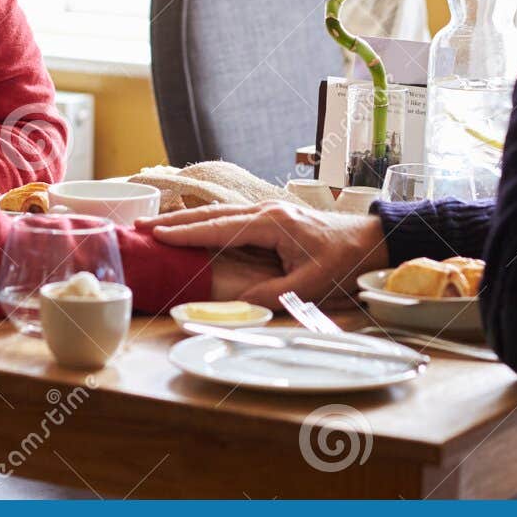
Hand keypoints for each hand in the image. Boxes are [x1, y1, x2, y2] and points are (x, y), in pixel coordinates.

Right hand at [139, 201, 390, 307]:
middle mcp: (266, 211)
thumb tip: (235, 304)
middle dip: (176, 221)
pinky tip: (193, 227)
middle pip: (212, 215)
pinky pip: (232, 218)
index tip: (155, 235)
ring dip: (188, 220)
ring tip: (157, 225)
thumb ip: (272, 295)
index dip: (186, 233)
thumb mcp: (311, 285)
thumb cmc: (346, 262)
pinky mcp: (274, 219)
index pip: (219, 228)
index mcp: (272, 223)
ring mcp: (270, 212)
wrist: (374, 243)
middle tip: (142, 227)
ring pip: (220, 214)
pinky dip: (207, 222)